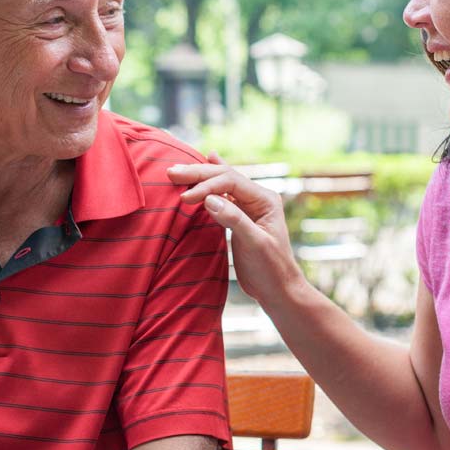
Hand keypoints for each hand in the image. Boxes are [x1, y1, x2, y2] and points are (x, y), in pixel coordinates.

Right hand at [167, 154, 305, 305]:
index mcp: (265, 200)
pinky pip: (222, 193)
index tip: (185, 198)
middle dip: (198, 174)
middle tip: (171, 172)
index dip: (206, 185)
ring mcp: (248, 206)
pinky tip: (210, 159)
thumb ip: (233, 219)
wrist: (278, 290)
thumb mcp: (254, 244)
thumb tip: (209, 199)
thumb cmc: (271, 269)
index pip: (231, 182)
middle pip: (224, 177)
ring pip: (221, 184)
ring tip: (178, 170)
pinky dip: (211, 181)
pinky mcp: (239, 217)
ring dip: (200, 177)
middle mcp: (257, 198)